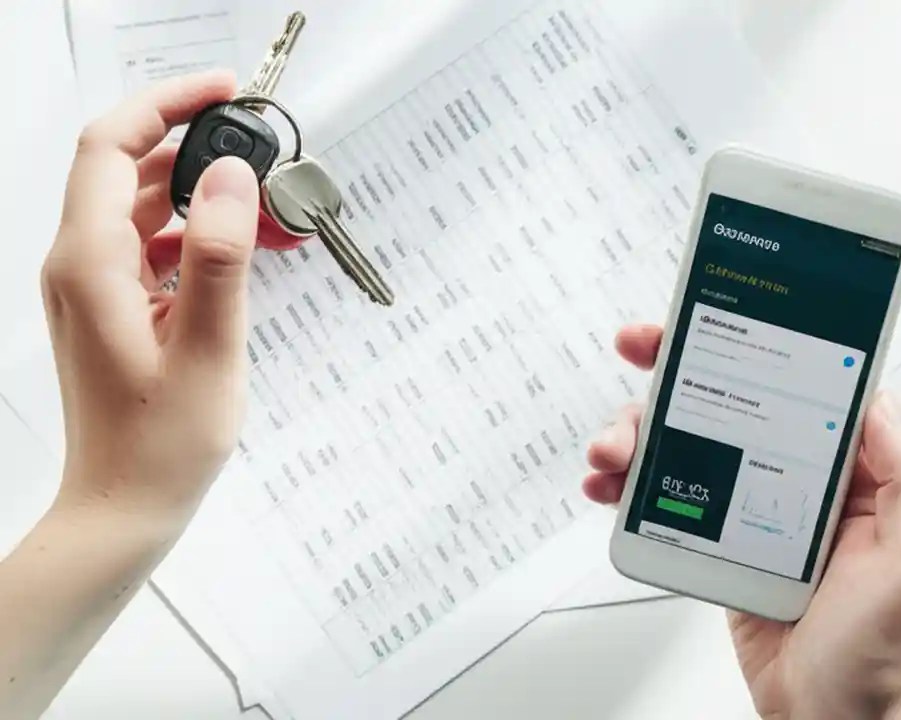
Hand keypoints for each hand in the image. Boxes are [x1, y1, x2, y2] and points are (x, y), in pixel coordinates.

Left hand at [41, 70, 262, 525]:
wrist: (123, 508)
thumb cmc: (160, 444)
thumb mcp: (208, 347)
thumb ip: (221, 255)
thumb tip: (235, 177)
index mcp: (89, 263)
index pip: (111, 145)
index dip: (165, 103)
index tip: (224, 92)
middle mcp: (79, 264)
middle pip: (129, 169)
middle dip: (199, 150)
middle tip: (266, 155)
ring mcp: (93, 286)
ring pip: (145, 207)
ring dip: (208, 198)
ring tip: (273, 213)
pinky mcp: (113, 307)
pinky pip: (153, 247)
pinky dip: (200, 237)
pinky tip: (247, 256)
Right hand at [584, 325, 900, 719]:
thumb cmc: (876, 655)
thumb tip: (877, 401)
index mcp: (860, 473)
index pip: (811, 384)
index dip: (766, 340)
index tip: (724, 315)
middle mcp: (805, 477)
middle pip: (737, 396)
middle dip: (683, 367)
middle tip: (643, 350)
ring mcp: (756, 504)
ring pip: (692, 439)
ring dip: (643, 429)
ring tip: (613, 448)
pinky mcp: (719, 536)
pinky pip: (670, 491)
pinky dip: (633, 481)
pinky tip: (610, 483)